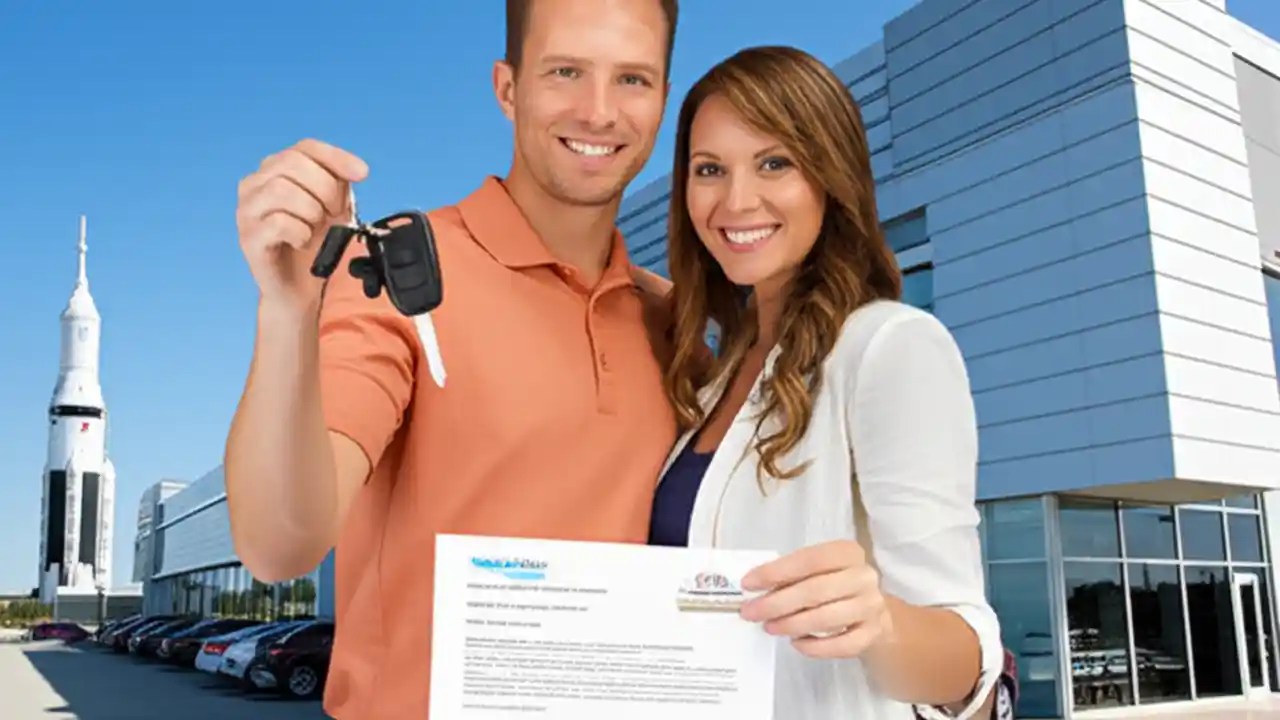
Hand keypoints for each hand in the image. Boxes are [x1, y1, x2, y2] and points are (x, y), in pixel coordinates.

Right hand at [236, 138, 368, 310]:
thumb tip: (355, 170)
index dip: (336, 157)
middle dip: (323, 188)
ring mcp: (248, 210)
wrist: (301, 287)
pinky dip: (300, 232)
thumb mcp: (334, 208)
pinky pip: (278, 223)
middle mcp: (256, 183)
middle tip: (331, 213)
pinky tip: (302, 242)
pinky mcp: (248, 237)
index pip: (306, 147)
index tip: (362, 174)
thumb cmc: (314, 244)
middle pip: (292, 164)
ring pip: (281, 190)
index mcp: (277, 170)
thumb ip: (339, 184)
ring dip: (310, 211)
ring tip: (314, 228)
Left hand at [739, 540, 892, 658]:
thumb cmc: (834, 586)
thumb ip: (791, 576)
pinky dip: (815, 646)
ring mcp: (871, 606)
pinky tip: (796, 643)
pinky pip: (841, 644)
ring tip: (769, 627)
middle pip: (815, 590)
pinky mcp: (872, 634)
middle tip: (751, 612)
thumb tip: (755, 588)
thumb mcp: (816, 571)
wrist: (872, 612)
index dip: (776, 572)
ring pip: (826, 618)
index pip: (809, 559)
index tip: (748, 583)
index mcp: (848, 552)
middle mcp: (864, 577)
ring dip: (792, 624)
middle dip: (777, 603)